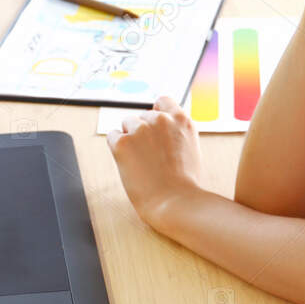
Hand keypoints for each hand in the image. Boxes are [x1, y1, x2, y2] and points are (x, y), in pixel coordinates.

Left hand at [106, 94, 202, 228]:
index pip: (163, 101)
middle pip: (142, 116)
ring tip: (141, 162)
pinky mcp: (123, 142)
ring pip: (127, 124)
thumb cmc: (185, 184)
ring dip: (130, 139)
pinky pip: (113, 136)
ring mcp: (141, 129)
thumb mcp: (191, 150)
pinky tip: (129, 163)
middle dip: (143, 132)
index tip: (154, 127)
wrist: (174, 202)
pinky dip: (117, 148)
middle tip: (149, 157)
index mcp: (182, 120)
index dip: (156, 113)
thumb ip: (177, 134)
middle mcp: (161, 119)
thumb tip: (163, 131)